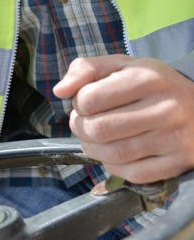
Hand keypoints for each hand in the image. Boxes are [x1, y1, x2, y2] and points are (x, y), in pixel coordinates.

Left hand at [53, 55, 193, 182]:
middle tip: (83, 123)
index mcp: (147, 78)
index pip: (89, 98)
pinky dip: (114, 166)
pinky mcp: (179, 163)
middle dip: (81, 128)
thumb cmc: (154, 85)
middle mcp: (164, 108)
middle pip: (99, 129)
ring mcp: (174, 139)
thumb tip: (60, 90)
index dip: (77, 103)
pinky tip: (114, 154)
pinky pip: (133, 174)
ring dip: (93, 149)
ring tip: (94, 139)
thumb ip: (86, 69)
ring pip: (114, 154)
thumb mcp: (123, 65)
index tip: (83, 102)